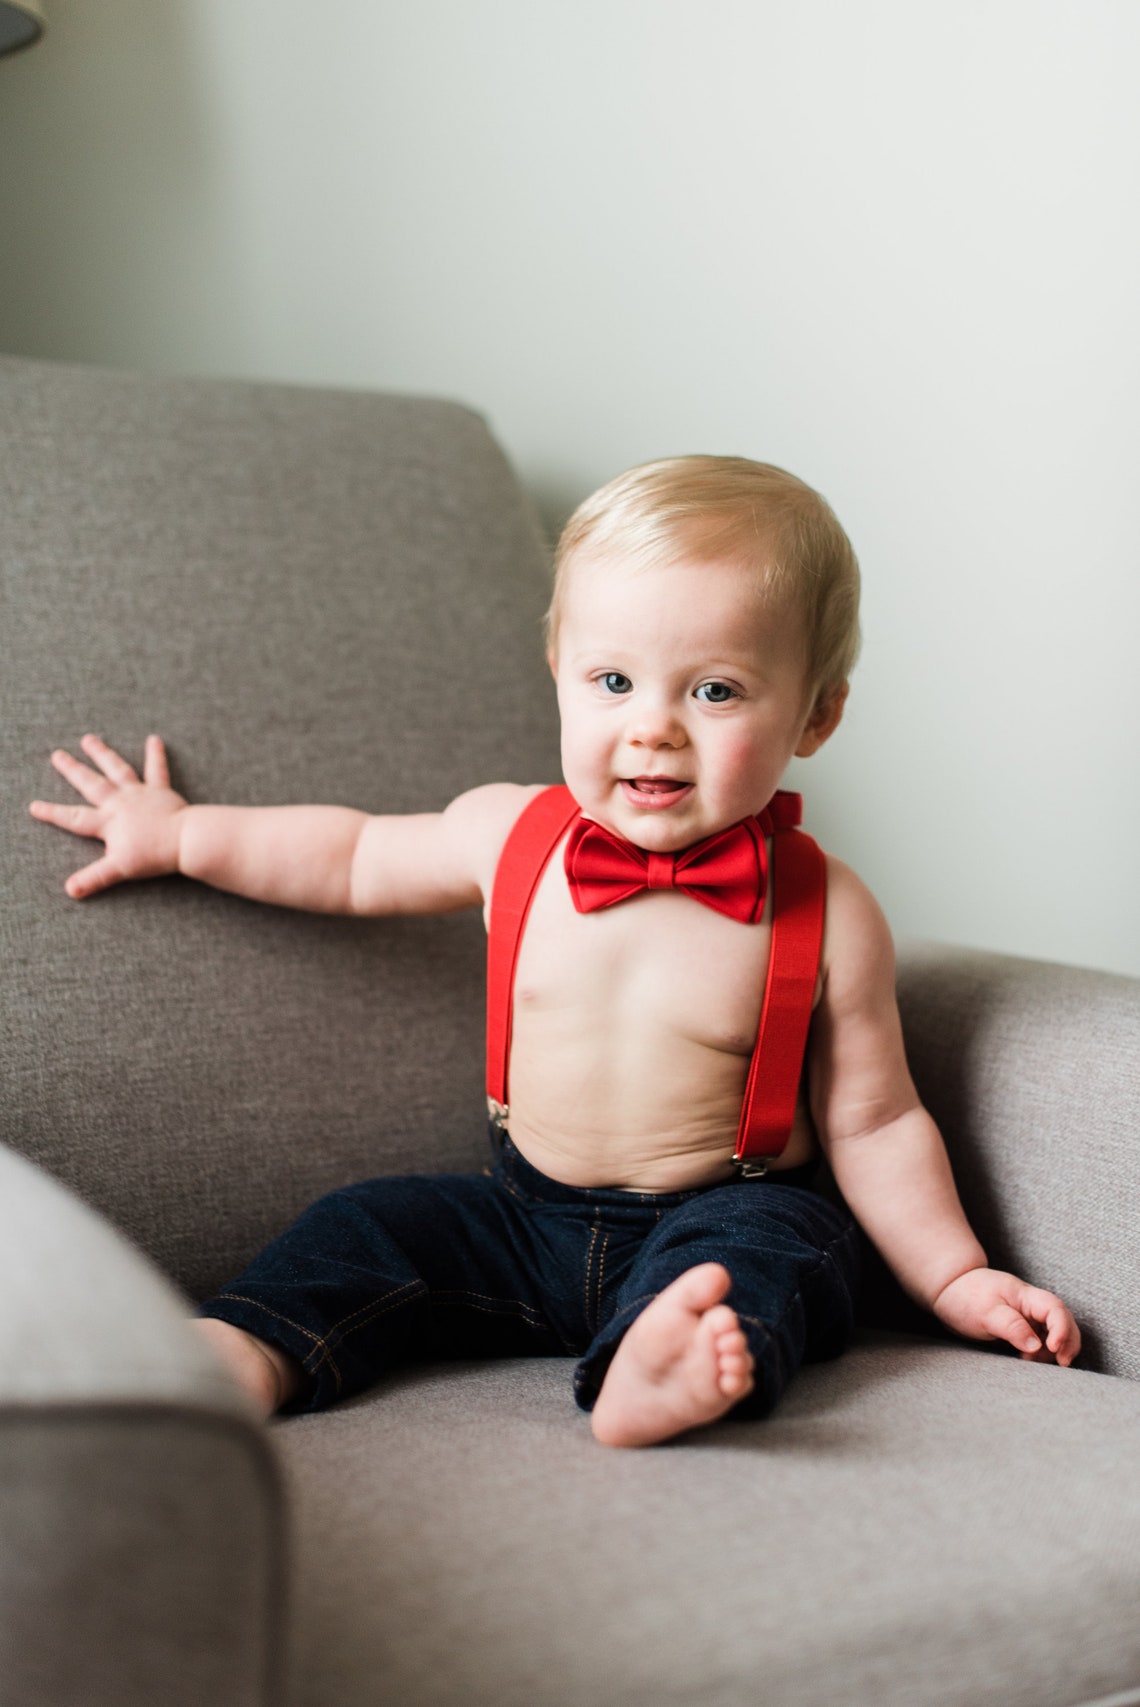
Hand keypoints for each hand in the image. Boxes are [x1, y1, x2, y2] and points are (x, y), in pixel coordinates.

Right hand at [30, 734, 186, 898]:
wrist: (185, 840)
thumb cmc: (153, 855)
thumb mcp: (118, 869)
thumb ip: (94, 878)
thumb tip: (70, 890)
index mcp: (107, 821)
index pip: (74, 818)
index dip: (53, 813)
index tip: (34, 806)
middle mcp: (119, 802)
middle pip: (91, 784)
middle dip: (72, 770)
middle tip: (57, 755)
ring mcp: (139, 793)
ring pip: (117, 769)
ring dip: (102, 754)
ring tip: (89, 739)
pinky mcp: (160, 790)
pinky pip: (157, 769)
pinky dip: (155, 754)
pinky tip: (154, 739)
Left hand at [932, 1266, 1080, 1365]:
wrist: (949, 1291)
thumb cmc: (966, 1296)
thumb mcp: (986, 1312)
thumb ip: (1012, 1327)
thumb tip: (1037, 1346)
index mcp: (1026, 1296)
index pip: (1055, 1309)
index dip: (1061, 1329)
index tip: (1054, 1348)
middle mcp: (1032, 1306)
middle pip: (1063, 1321)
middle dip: (1068, 1342)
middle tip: (1063, 1363)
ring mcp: (1028, 1317)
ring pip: (1053, 1334)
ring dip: (1053, 1351)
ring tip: (1033, 1361)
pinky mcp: (1021, 1329)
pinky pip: (1040, 1341)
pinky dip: (1041, 1353)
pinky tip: (1027, 1360)